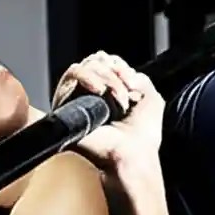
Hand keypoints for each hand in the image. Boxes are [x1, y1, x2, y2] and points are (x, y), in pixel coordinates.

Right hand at [56, 53, 164, 168]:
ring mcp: (74, 98)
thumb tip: (115, 65)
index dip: (118, 66)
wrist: (132, 154)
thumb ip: (136, 76)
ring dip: (107, 78)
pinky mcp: (63, 104)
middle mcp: (89, 93)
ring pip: (84, 66)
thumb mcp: (150, 97)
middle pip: (94, 61)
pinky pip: (72, 75)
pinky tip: (100, 90)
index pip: (104, 61)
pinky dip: (89, 77)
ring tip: (118, 100)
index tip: (132, 82)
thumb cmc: (143, 134)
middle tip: (127, 93)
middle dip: (115, 72)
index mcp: (108, 91)